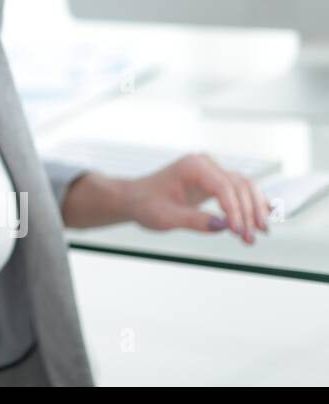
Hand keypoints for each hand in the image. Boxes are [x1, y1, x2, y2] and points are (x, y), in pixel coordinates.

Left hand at [123, 152, 270, 243]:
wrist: (136, 198)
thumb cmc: (146, 204)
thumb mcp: (165, 217)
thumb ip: (194, 221)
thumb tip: (223, 226)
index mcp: (192, 166)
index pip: (223, 186)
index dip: (235, 209)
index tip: (238, 232)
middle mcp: (206, 164)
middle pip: (239, 185)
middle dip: (248, 213)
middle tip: (251, 239)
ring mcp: (212, 171)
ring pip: (245, 187)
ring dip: (254, 210)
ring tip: (258, 234)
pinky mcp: (215, 182)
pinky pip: (240, 190)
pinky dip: (253, 204)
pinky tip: (267, 217)